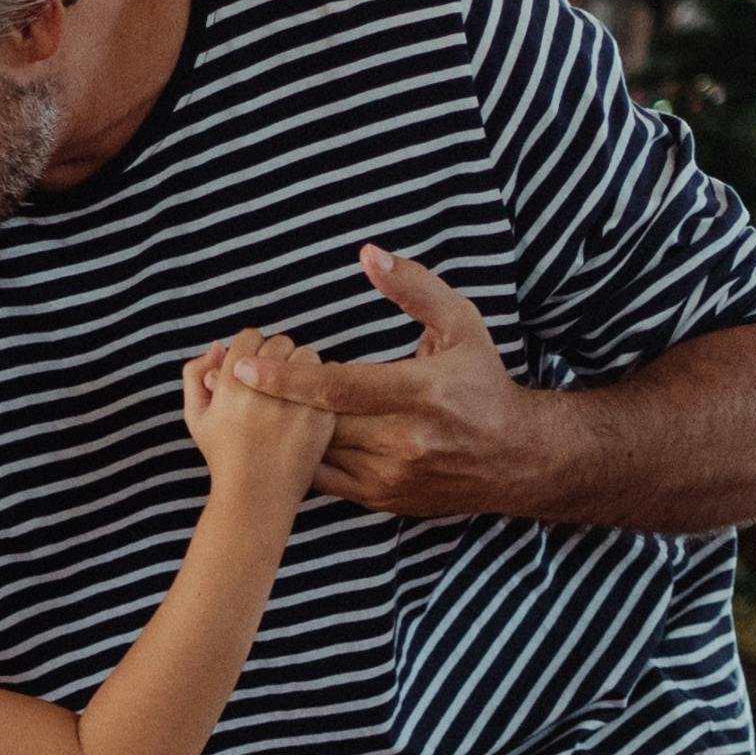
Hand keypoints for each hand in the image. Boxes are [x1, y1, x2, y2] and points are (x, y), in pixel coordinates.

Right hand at [178, 331, 343, 495]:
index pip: (249, 337)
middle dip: (277, 358)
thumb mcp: (196, 417)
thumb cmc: (223, 456)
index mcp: (230, 384)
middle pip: (279, 344)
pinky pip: (327, 381)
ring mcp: (293, 403)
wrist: (255, 497)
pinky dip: (318, 390)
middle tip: (275, 382)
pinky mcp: (319, 417)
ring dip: (301, 368)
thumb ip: (194, 374)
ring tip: (292, 393)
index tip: (255, 369)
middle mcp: (261, 390)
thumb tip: (216, 345)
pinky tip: (306, 408)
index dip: (252, 350)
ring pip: (306, 357)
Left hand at [212, 244, 574, 520]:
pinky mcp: (383, 499)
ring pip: (317, 456)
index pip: (338, 388)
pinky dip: (302, 459)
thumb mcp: (461, 323)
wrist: (514, 457)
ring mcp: (392, 477)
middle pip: (319, 425)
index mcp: (421, 393)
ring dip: (283, 433)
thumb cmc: (482, 381)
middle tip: (241, 379)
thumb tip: (369, 254)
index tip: (245, 366)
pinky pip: (326, 481)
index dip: (286, 379)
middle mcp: (404, 441)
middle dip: (277, 404)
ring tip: (251, 408)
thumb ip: (414, 287)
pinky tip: (284, 437)